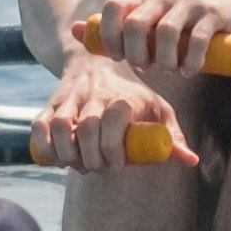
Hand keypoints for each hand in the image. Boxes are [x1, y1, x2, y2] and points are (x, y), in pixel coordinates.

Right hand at [22, 48, 176, 175]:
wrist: (98, 62)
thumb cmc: (133, 93)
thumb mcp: (157, 108)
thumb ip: (172, 136)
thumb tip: (191, 160)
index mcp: (121, 98)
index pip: (112, 124)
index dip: (112, 151)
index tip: (116, 165)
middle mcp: (93, 96)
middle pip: (86, 130)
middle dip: (91, 158)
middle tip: (97, 167)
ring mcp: (69, 99)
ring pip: (58, 127)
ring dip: (66, 154)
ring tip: (78, 163)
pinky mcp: (50, 104)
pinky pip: (39, 126)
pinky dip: (44, 147)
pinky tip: (57, 158)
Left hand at [86, 0, 230, 82]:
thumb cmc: (185, 24)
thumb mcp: (150, 23)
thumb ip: (115, 28)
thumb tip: (74, 29)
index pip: (113, 8)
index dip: (110, 36)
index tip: (119, 58)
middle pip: (137, 24)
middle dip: (137, 54)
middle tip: (146, 68)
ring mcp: (189, 3)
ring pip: (167, 33)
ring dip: (166, 60)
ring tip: (171, 70)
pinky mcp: (212, 15)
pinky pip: (197, 40)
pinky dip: (191, 61)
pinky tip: (189, 70)